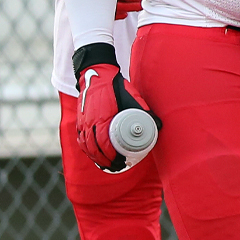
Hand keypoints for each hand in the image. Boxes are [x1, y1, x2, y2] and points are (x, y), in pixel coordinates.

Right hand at [72, 43, 158, 173]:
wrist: (96, 73)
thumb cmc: (115, 86)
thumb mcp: (132, 97)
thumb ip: (144, 111)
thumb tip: (159, 125)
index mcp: (103, 118)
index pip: (104, 144)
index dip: (111, 156)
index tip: (120, 162)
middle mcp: (90, 122)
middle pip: (94, 148)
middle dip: (104, 160)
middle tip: (115, 166)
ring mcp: (83, 121)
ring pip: (85, 145)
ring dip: (94, 157)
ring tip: (104, 164)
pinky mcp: (80, 119)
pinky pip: (80, 138)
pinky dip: (85, 148)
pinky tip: (92, 153)